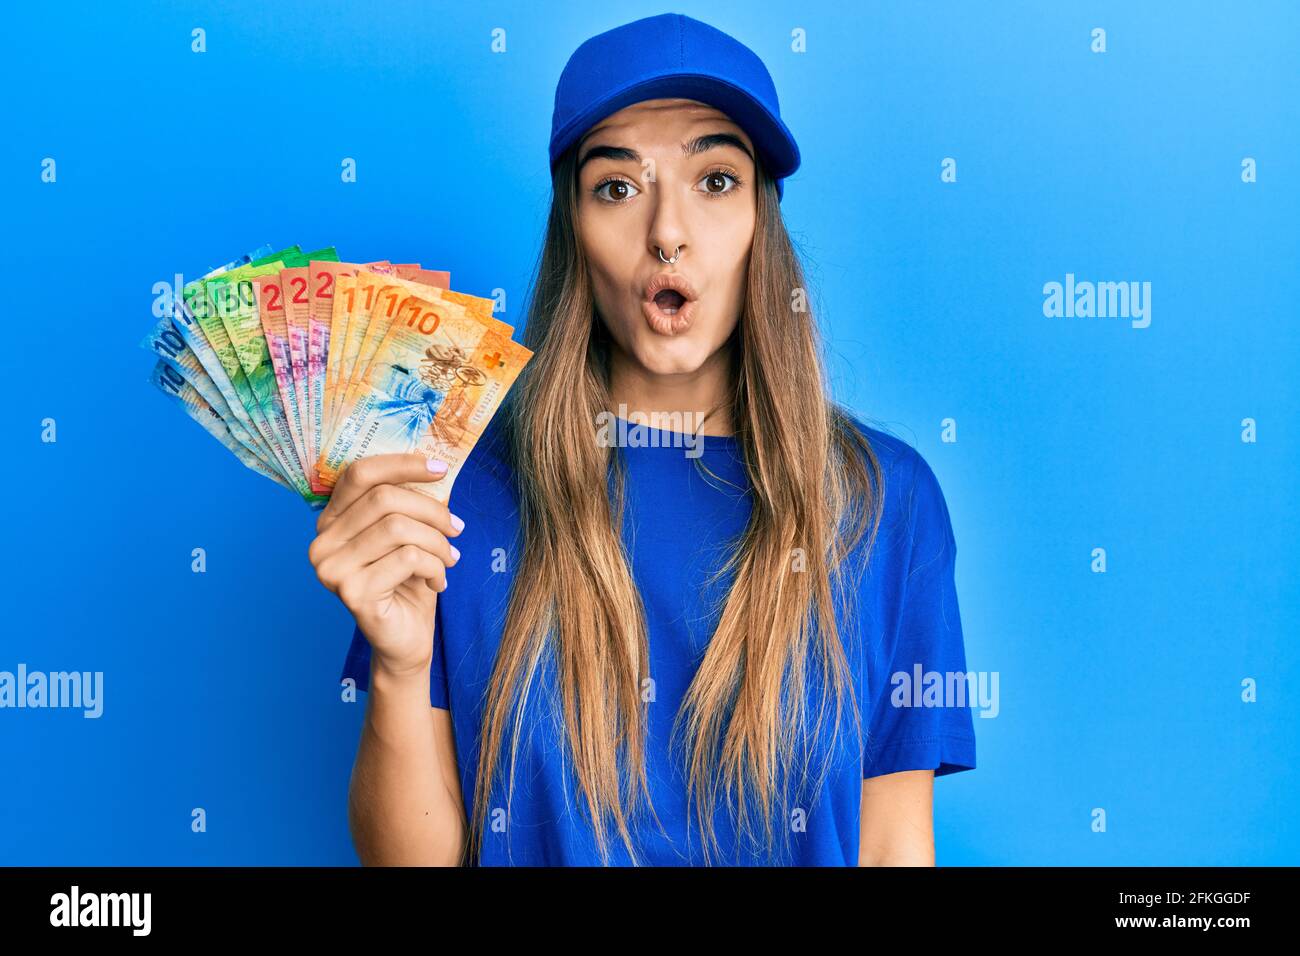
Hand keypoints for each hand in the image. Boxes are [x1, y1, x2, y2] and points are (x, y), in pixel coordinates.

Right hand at [308, 454, 462, 678]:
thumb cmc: (408, 581)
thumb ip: (410, 501)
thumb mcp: (410, 533)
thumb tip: (436, 464)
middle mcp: (322, 542)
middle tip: (457, 529)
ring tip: (450, 558)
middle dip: (432, 511)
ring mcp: (332, 569)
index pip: (360, 474)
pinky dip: (435, 566)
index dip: (402, 464)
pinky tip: (438, 582)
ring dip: (437, 542)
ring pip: (399, 528)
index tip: (441, 469)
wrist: (405, 638)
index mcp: (331, 520)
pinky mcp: (352, 593)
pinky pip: (408, 559)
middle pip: (384, 499)